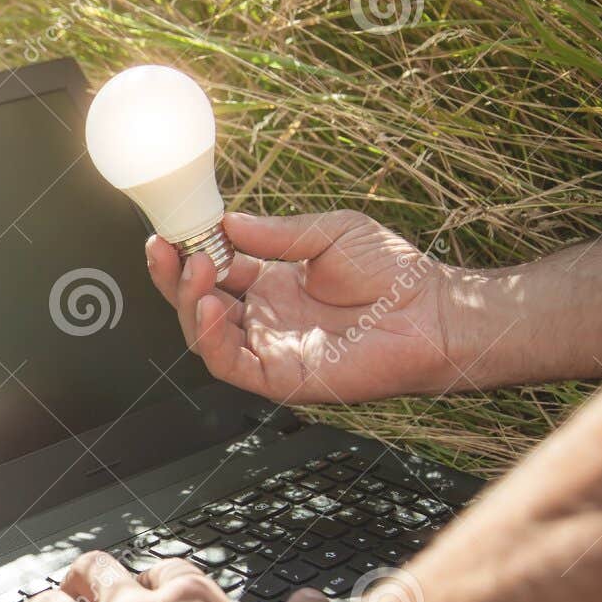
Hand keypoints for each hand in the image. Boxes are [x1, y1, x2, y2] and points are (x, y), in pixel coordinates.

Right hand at [146, 210, 461, 402]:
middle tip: (168, 247)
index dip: (188, 252)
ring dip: (189, 303)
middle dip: (174, 276)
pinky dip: (212, 337)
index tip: (172, 228)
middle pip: (198, 303)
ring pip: (204, 334)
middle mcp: (262, 319)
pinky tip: (212, 306)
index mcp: (269, 284)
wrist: (433, 314)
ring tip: (195, 269)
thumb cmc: (393, 275)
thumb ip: (278, 233)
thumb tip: (227, 223)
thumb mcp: (330, 233)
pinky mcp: (279, 377)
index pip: (214, 271)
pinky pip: (229, 364)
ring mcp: (268, 348)